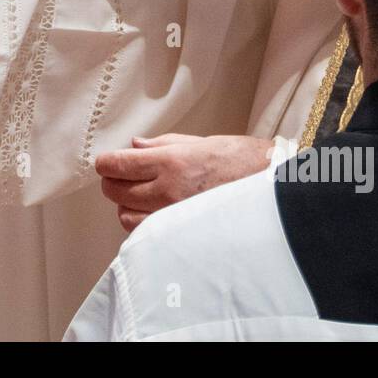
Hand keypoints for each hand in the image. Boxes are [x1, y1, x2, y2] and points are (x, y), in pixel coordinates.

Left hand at [95, 133, 275, 231]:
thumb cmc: (242, 161)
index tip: (104, 163)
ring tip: (136, 196)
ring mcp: (173, 217)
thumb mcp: (201, 141)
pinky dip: (140, 224)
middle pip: (115, 192)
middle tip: (118, 176)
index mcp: (171, 162)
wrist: (273, 189)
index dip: (104, 164)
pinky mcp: (181, 235)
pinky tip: (150, 213)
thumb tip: (134, 146)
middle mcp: (168, 192)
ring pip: (126, 217)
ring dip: (124, 205)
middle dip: (111, 183)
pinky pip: (145, 234)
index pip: (118, 165)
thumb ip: (163, 144)